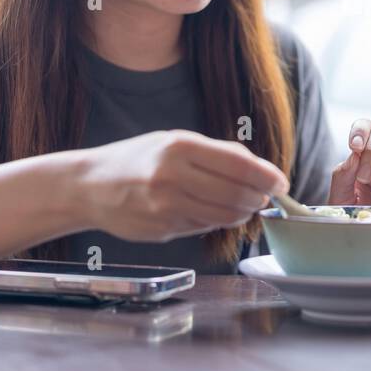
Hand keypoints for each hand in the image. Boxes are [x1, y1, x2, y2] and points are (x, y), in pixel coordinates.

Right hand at [75, 130, 288, 241]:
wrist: (89, 186)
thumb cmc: (136, 159)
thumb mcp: (174, 141)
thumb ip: (215, 153)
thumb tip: (260, 170)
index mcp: (179, 146)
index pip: (238, 164)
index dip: (266, 176)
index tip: (281, 182)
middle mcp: (172, 176)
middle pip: (236, 194)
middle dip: (258, 198)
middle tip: (265, 197)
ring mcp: (165, 206)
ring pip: (224, 216)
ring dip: (242, 213)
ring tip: (244, 205)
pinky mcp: (161, 229)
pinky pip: (203, 227)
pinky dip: (216, 221)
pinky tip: (212, 211)